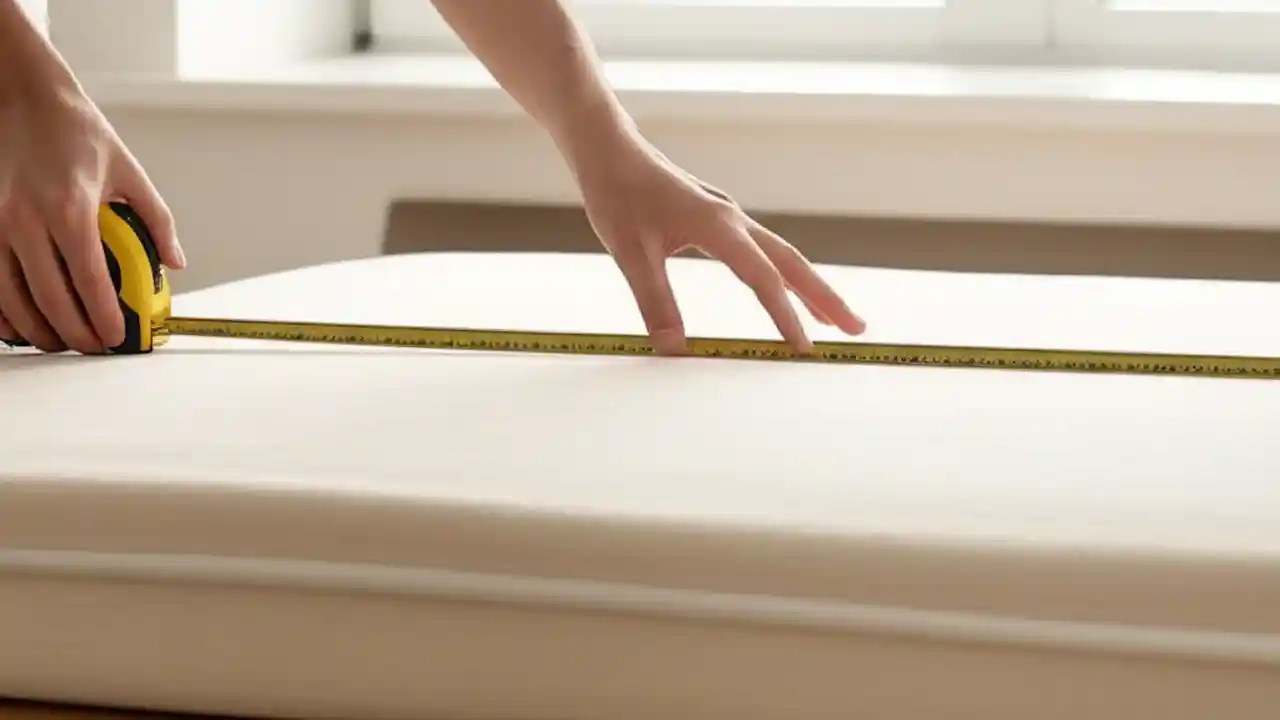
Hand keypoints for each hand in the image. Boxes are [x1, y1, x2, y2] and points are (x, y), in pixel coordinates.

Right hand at [0, 80, 184, 353]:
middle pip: (49, 298)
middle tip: (94, 348)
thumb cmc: (78, 131)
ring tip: (62, 343)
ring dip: (37, 330)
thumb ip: (156, 221)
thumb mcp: (129, 171)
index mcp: (70, 208)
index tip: (116, 337)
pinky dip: (2, 311)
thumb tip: (174, 263)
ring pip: (10, 298)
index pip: (89, 281)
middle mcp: (26, 219)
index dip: (103, 317)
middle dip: (74, 334)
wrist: (23, 96)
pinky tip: (21, 325)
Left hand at [570, 128, 865, 355]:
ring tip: (833, 318)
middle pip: (793, 263)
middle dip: (826, 297)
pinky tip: (783, 288)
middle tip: (855, 328)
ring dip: (810, 286)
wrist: (609, 150)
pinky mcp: (718, 218)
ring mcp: (729, 216)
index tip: (804, 349)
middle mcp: (733, 219)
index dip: (786, 316)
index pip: (763, 279)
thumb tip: (674, 351)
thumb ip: (655, 302)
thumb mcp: (630, 253)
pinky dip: (783, 273)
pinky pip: (763, 250)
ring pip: (782, 255)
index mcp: (718, 226)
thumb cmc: (618, 195)